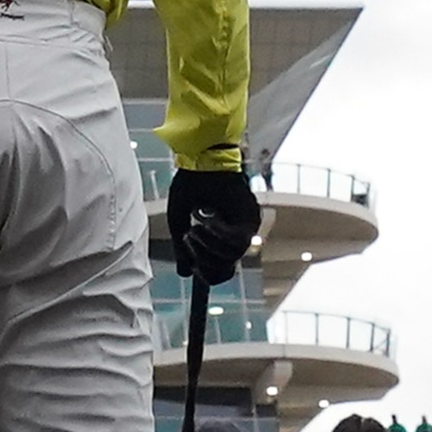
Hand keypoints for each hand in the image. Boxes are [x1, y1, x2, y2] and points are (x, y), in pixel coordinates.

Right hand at [163, 165, 260, 285]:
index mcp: (223, 233)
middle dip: (204, 261)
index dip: (208, 276)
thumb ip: (181, 246)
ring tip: (193, 228)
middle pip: (227, 269)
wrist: (203, 155)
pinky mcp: (251, 216)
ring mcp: (247, 225)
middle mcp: (238, 232)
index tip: (194, 272)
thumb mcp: (180, 218)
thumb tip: (184, 274)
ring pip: (231, 256)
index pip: (221, 268)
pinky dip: (218, 234)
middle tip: (187, 242)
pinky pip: (237, 239)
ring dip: (208, 246)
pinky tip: (207, 221)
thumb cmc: (192, 181)